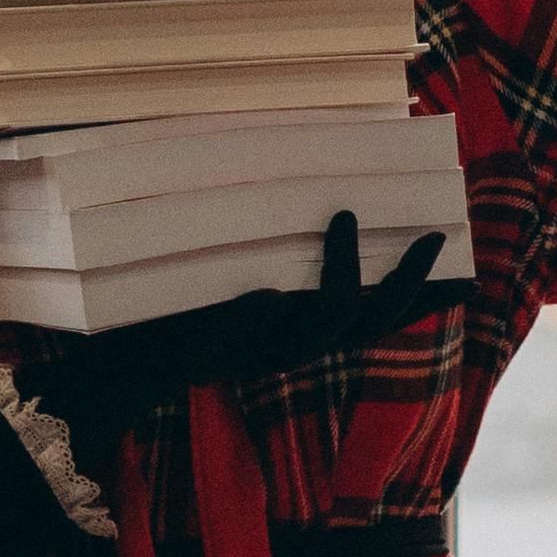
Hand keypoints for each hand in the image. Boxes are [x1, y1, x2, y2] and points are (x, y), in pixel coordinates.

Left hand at [0, 212, 457, 486]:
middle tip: (427, 238)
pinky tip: (268, 292)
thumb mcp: (225, 278)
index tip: (444, 244)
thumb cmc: (173, 316)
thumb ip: (263, 251)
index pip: (373, 321)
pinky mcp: (202, 351)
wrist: (112, 370)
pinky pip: (240, 333)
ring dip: (339, 277)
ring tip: (345, 217)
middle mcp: (282, 350)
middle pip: (364, 327)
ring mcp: (247, 353)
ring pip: (314, 329)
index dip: (416, 293)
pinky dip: (255, 316)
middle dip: (403, 287)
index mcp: (294, 337)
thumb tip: (295, 187)